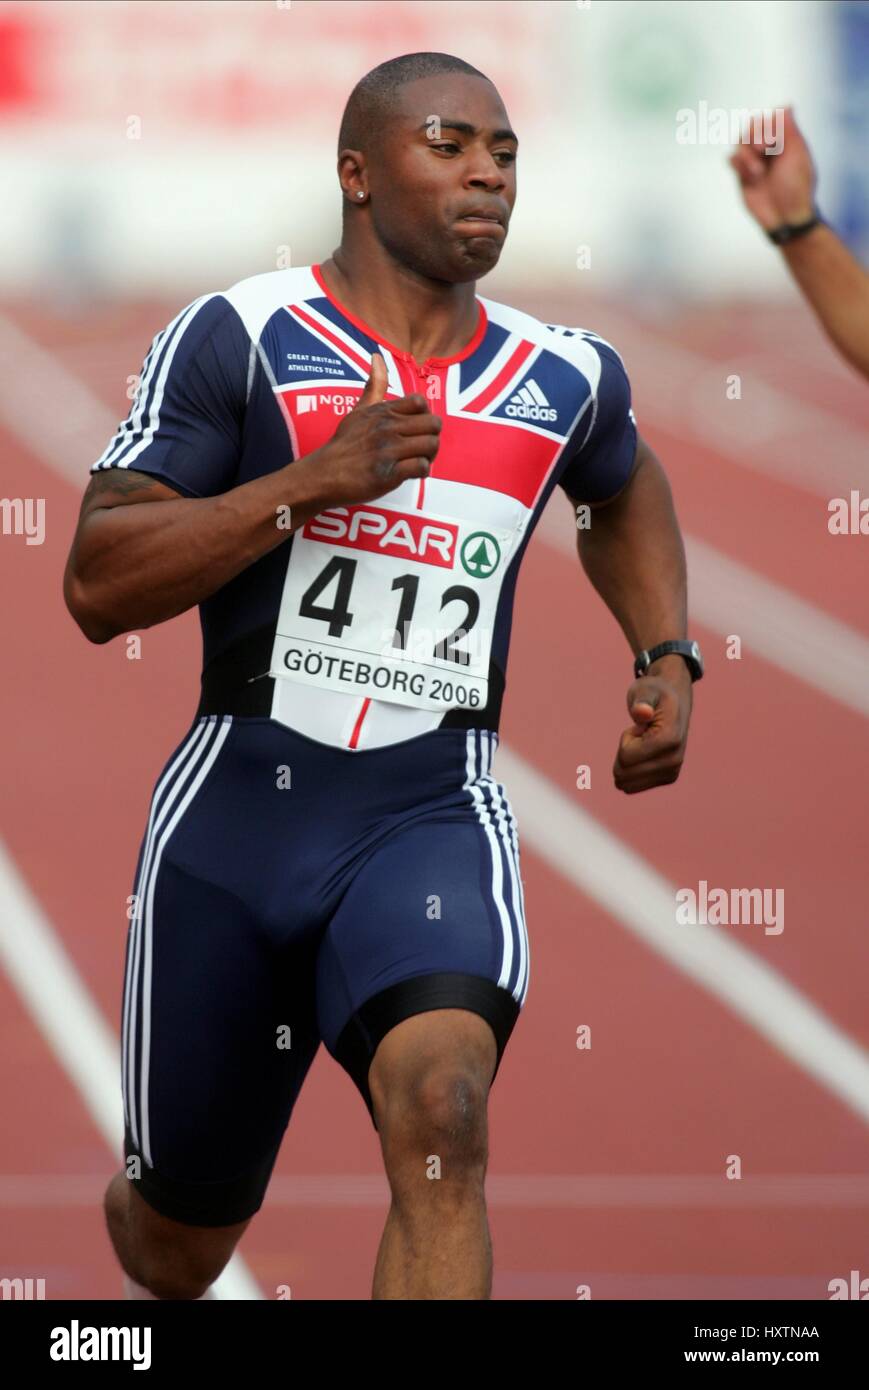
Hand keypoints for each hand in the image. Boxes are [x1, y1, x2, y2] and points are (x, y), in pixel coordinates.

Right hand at [304, 351, 441, 507]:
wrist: (324, 474)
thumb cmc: (344, 444)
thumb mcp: (358, 410)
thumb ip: (374, 386)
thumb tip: (377, 357)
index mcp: (383, 412)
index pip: (420, 403)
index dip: (424, 416)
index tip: (416, 429)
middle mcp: (386, 428)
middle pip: (433, 424)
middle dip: (432, 437)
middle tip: (421, 448)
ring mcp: (388, 450)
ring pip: (431, 445)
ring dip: (429, 456)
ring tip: (416, 460)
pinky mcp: (388, 474)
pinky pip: (421, 467)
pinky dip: (421, 471)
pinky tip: (410, 473)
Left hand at [613, 660, 692, 793]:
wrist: (675, 701)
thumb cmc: (655, 693)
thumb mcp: (645, 690)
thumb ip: (642, 701)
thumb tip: (642, 712)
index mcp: (669, 740)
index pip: (625, 757)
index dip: (626, 738)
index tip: (642, 725)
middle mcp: (674, 761)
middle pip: (624, 773)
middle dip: (624, 751)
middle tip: (641, 734)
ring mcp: (672, 772)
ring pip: (626, 783)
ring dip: (628, 761)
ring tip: (644, 742)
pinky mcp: (668, 778)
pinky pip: (632, 786)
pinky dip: (633, 769)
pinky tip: (647, 752)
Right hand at [729, 106, 816, 231]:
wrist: (785, 217)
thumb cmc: (797, 186)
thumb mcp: (797, 155)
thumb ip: (790, 130)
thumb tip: (787, 105)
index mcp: (786, 139)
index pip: (771, 117)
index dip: (769, 124)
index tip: (775, 139)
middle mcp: (769, 148)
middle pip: (752, 126)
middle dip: (755, 135)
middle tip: (764, 149)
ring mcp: (755, 160)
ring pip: (740, 141)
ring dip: (747, 154)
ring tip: (758, 172)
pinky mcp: (742, 175)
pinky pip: (731, 159)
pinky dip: (738, 164)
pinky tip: (751, 177)